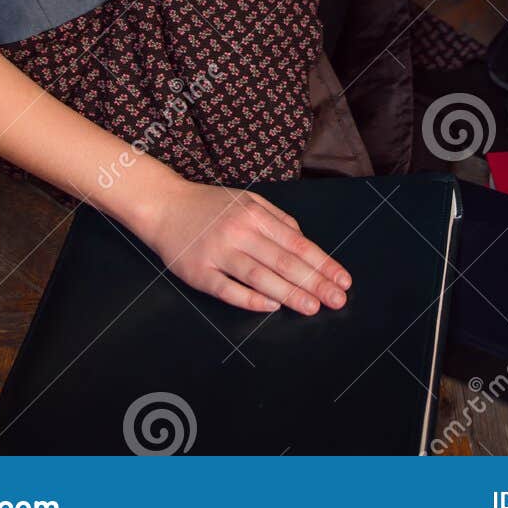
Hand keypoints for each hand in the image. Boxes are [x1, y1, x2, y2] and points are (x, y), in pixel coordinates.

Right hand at [141, 179, 351, 314]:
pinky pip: (229, 290)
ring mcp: (218, 253)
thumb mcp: (248, 200)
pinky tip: (272, 306)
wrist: (164, 206)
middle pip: (283, 262)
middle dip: (314, 282)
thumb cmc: (210, 206)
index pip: (296, 243)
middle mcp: (239, 232)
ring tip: (312, 307)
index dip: (322, 263)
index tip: (342, 279)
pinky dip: (251, 299)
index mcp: (254, 214)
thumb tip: (304, 242)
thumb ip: (278, 220)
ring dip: (289, 294)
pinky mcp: (199, 273)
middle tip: (337, 300)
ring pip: (260, 277)